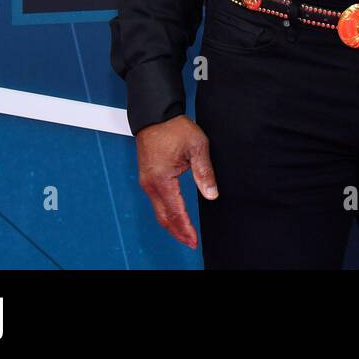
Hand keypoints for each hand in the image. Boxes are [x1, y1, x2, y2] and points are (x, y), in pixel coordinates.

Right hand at [135, 115, 217, 249]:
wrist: (155, 115)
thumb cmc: (174, 128)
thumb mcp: (197, 146)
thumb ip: (204, 172)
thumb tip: (212, 194)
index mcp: (162, 179)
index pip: (176, 211)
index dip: (185, 228)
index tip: (194, 240)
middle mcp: (150, 184)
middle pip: (164, 217)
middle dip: (177, 232)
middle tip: (191, 242)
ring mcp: (146, 181)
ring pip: (158, 211)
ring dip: (171, 224)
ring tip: (185, 234)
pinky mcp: (147, 177)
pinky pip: (156, 201)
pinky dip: (166, 213)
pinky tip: (174, 216)